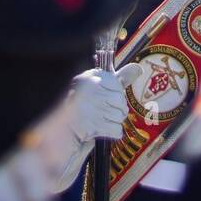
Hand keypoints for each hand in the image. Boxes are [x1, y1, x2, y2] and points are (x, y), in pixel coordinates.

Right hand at [49, 63, 142, 192]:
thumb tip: (138, 68)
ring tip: (98, 120)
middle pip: (121, 101)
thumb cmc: (79, 105)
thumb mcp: (96, 85)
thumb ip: (119, 77)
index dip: (113, 95)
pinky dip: (111, 133)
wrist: (62, 130)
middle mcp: (92, 90)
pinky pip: (117, 130)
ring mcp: (93, 107)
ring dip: (112, 121)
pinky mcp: (95, 125)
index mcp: (91, 77)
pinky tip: (100, 129)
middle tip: (101, 111)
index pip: (117, 85)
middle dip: (115, 109)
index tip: (103, 98)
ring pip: (120, 116)